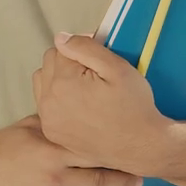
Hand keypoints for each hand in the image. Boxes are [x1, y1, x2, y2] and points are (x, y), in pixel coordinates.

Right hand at [0, 117, 140, 185]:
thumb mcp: (27, 128)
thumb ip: (56, 126)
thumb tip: (81, 114)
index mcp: (52, 151)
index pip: (95, 153)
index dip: (117, 155)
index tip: (133, 154)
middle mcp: (53, 178)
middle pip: (99, 181)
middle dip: (123, 180)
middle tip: (139, 179)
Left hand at [32, 33, 172, 173]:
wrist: (142, 146)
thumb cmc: (134, 107)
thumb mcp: (117, 68)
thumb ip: (85, 48)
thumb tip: (60, 39)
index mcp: (62, 83)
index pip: (61, 49)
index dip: (82, 51)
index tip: (100, 61)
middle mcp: (49, 102)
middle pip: (49, 64)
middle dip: (69, 64)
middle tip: (95, 75)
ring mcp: (49, 120)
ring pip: (43, 83)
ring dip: (59, 80)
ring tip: (86, 89)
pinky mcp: (53, 133)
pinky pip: (46, 106)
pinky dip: (58, 100)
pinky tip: (80, 105)